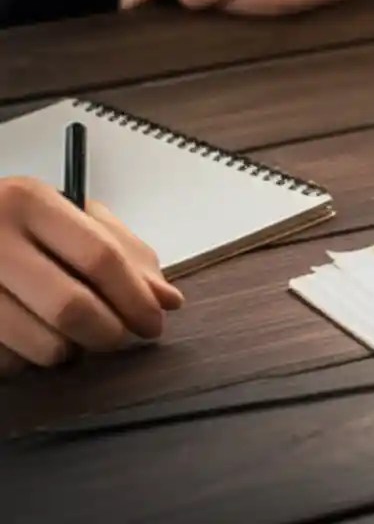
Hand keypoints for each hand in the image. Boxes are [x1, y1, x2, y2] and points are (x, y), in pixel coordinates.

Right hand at [0, 178, 183, 377]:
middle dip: (108, 333)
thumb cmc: (15, 225)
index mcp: (28, 201)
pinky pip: (8, 362)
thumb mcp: (69, 218)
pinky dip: (27, 360)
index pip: (100, 258)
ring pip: (41, 344)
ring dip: (68, 352)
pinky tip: (26, 336)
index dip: (135, 298)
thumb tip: (167, 299)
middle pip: (71, 307)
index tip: (154, 322)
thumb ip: (123, 253)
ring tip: (67, 333)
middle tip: (117, 336)